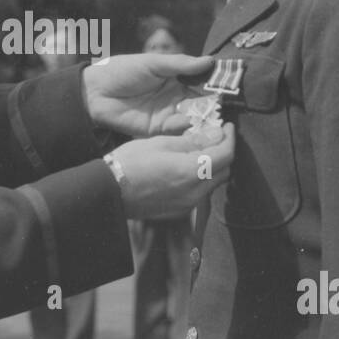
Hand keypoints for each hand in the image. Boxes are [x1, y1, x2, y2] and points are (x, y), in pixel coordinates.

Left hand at [82, 53, 214, 136]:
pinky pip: (177, 130)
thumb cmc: (123, 70)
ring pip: (193, 118)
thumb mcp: (153, 62)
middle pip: (202, 103)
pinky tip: (195, 123)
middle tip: (227, 105)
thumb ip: (181, 64)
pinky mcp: (158, 129)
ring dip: (204, 118)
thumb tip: (210, 61)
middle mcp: (176, 98)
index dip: (216, 84)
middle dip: (214, 104)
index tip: (232, 85)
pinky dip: (187, 128)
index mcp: (176, 79)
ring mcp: (168, 114)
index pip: (202, 83)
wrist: (95, 92)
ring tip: (216, 116)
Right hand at [108, 122, 233, 219]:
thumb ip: (192, 141)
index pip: (225, 154)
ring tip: (199, 152)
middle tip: (214, 137)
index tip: (227, 127)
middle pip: (224, 171)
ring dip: (213, 167)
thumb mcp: (162, 143)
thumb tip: (215, 135)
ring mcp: (188, 204)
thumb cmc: (130, 162)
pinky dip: (200, 180)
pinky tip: (186, 169)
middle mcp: (195, 192)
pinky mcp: (179, 211)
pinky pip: (200, 194)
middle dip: (223, 152)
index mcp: (191, 171)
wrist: (109, 192)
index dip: (229, 138)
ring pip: (213, 184)